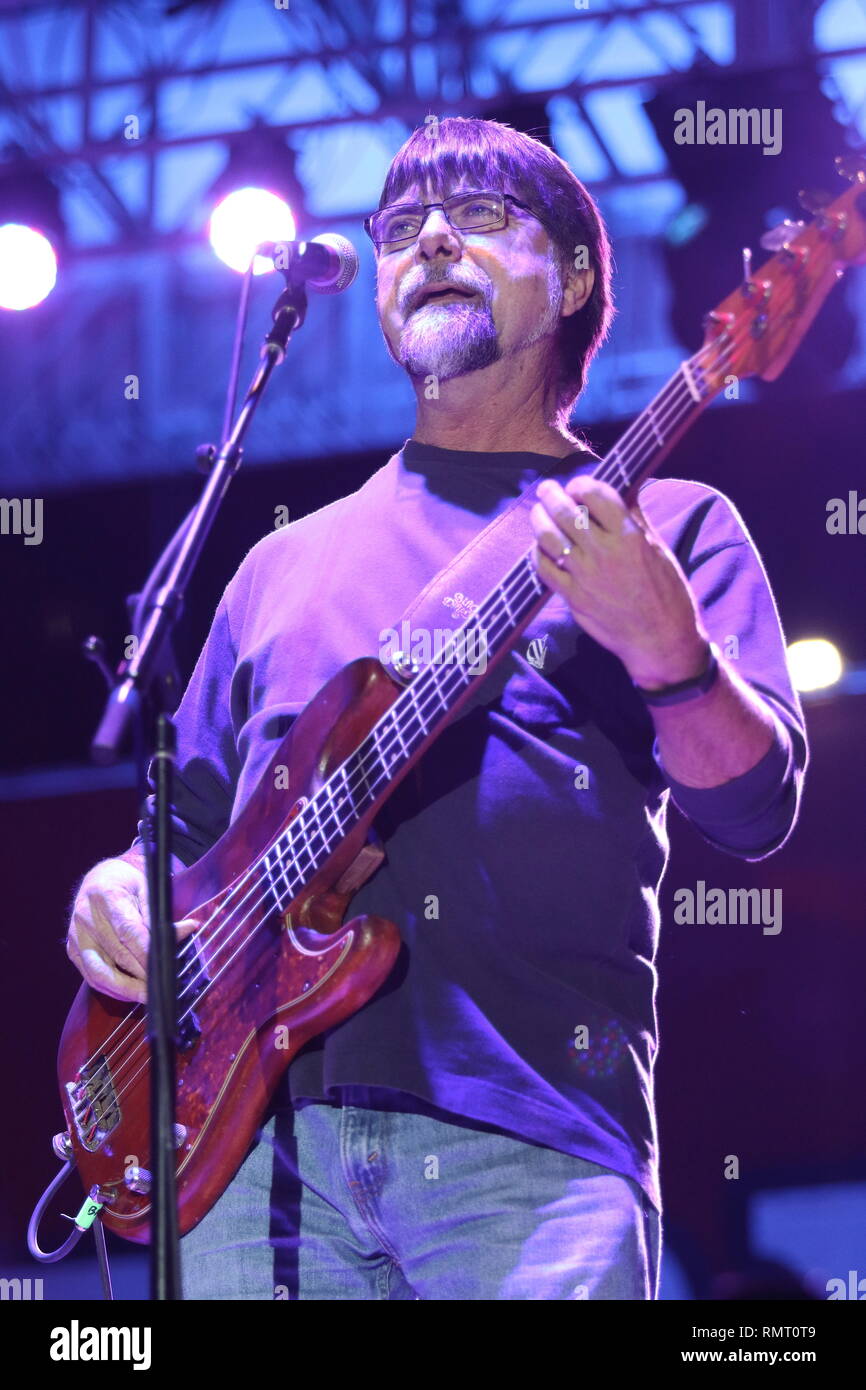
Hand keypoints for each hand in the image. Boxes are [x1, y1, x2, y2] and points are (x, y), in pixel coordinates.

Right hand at [67, 857, 197, 1003]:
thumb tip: (186, 930)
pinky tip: (129, 992)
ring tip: (147, 996)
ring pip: (99, 972)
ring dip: (125, 989)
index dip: (146, 953)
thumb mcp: (146, 888)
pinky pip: (91, 976)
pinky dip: (111, 988)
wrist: (98, 879)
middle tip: (162, 986)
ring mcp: (76, 935)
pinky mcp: (72, 950)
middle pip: (116, 954)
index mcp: (106, 896)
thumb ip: (159, 914)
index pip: (128, 931)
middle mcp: (86, 917)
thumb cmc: (126, 883)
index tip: (163, 967)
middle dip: (141, 975)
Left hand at [530, 475, 709, 687]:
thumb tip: (623, 488)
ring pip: (548, 538)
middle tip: (547, 490)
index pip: (596, 495)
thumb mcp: (659, 548)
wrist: (661, 640)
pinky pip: (544, 569)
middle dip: (551, 495)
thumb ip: (636, 517)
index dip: (581, 484)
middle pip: (566, 512)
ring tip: (538, 513)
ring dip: (539, 520)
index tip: (577, 486)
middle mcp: (605, 553)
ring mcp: (586, 577)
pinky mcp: (574, 598)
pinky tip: (541, 547)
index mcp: (630, 536)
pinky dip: (538, 553)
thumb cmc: (666, 593)